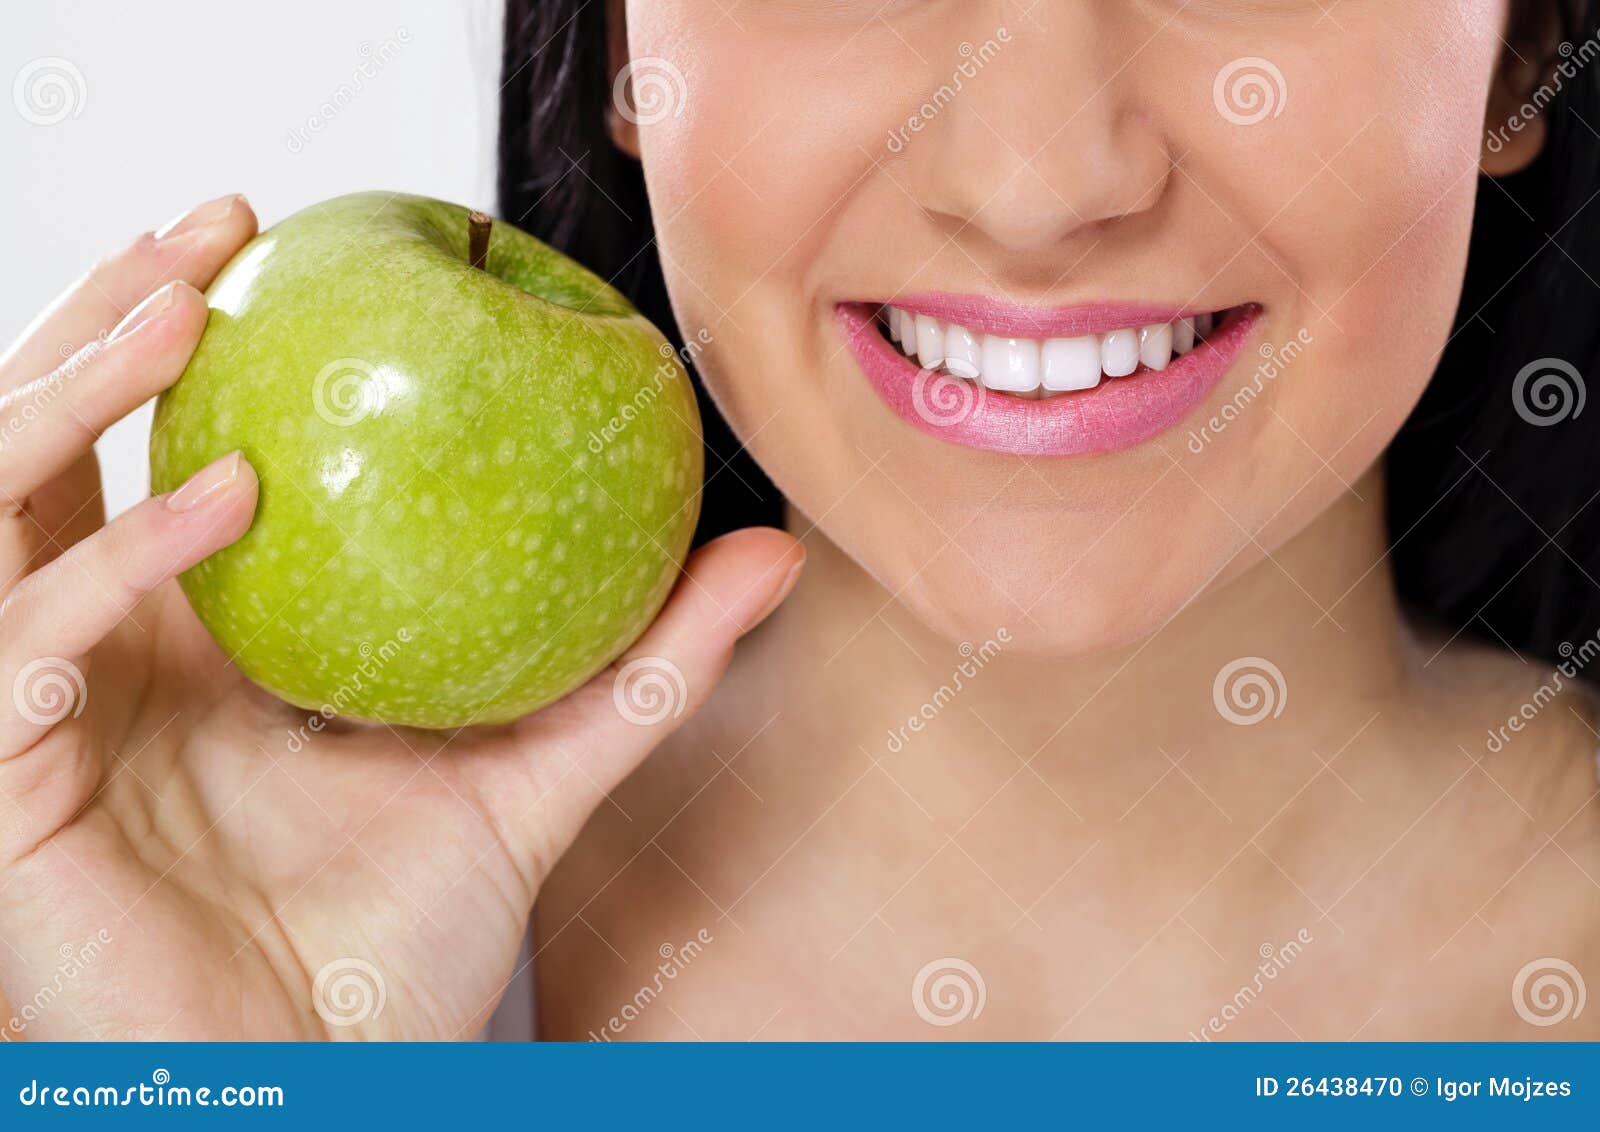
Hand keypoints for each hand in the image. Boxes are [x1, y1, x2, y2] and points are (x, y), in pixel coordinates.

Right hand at [0, 194, 802, 1039]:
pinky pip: (22, 651)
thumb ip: (642, 663)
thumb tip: (768, 546)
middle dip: (109, 322)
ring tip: (192, 314)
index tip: (263, 240)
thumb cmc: (407, 949)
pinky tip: (220, 511)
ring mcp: (35, 726)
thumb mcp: (540, 772)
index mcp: (189, 645)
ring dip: (73, 398)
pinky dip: (106, 570)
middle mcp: (94, 663)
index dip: (170, 339)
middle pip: (47, 448)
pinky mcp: (9, 802)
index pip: (146, 454)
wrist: (334, 1091)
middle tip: (219, 231)